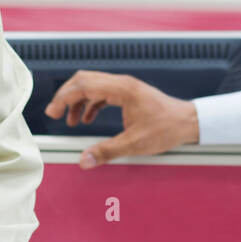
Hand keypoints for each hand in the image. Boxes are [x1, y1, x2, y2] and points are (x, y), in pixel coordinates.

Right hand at [43, 70, 198, 167]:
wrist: (188, 122)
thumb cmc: (166, 129)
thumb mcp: (135, 144)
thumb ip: (107, 151)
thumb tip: (84, 161)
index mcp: (122, 89)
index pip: (83, 85)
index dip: (63, 98)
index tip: (52, 112)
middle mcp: (122, 83)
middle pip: (84, 80)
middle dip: (66, 96)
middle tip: (55, 114)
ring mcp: (125, 86)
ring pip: (92, 85)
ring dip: (78, 101)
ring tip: (72, 122)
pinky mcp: (128, 93)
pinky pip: (102, 92)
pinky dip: (90, 103)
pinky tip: (87, 119)